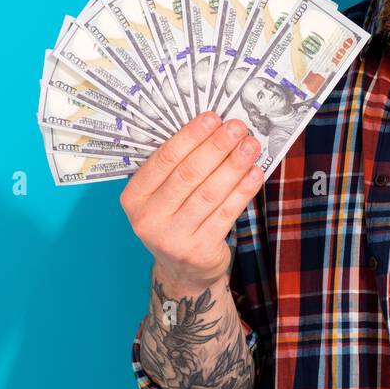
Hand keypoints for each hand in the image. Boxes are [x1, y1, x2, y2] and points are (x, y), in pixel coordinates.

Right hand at [119, 112, 264, 290]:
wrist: (184, 271)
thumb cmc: (177, 219)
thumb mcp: (164, 196)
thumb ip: (179, 166)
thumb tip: (214, 128)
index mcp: (134, 197)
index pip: (164, 159)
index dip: (190, 135)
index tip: (213, 117)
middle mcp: (148, 218)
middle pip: (188, 174)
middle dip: (217, 146)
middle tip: (237, 127)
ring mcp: (172, 237)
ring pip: (210, 192)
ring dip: (234, 165)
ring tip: (251, 146)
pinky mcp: (198, 251)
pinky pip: (226, 213)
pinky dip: (243, 190)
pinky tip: (255, 173)